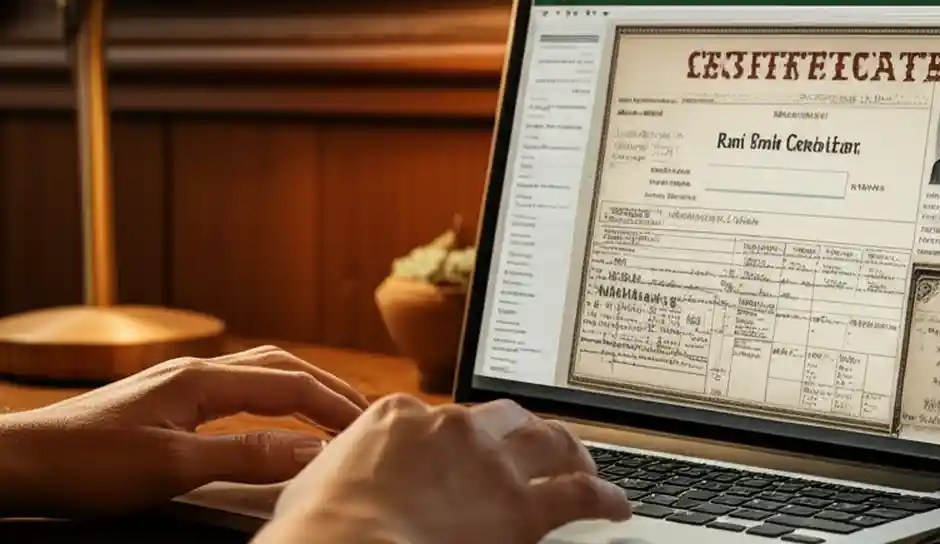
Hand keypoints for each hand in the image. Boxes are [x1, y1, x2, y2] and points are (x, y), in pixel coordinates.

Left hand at [0, 345, 366, 516]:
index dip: (336, 406)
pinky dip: (273, 397)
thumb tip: (312, 449)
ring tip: (334, 412)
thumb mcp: (172, 467)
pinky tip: (274, 416)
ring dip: (303, 388)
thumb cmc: (88, 464)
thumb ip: (246, 455)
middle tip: (366, 416)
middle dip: (329, 388)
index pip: (291, 384)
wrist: (19, 461)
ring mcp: (179, 383)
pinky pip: (238, 388)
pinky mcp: (165, 400)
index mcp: (204, 380)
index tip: (371, 428)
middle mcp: (197, 371)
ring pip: (260, 372)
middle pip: (282, 366)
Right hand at [255, 396, 630, 543]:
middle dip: (530, 429)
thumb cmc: (317, 528)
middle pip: (507, 418)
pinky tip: (616, 505)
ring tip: (588, 466)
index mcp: (399, 417)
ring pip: (550, 445)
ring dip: (574, 453)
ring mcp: (491, 465)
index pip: (442, 417)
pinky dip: (604, 497)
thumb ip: (342, 470)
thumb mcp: (315, 482)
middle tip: (546, 444)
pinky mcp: (521, 507)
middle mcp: (453, 429)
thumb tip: (332, 483)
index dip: (462, 435)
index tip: (470, 445)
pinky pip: (577, 495)